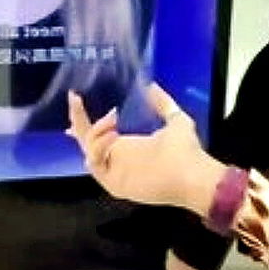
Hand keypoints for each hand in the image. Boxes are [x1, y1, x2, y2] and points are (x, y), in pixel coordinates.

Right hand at [67, 85, 223, 211]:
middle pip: (86, 140)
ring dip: (95, 131)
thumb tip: (152, 86)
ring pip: (88, 150)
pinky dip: (100, 147)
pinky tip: (113, 135)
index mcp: (126, 146)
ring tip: (112, 118)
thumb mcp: (175, 119)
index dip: (83, 117)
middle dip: (78, 119)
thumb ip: (163, 103)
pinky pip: (96, 164)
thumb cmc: (187, 152)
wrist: (193, 175)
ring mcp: (113, 172)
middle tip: (75, 99)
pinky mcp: (114, 183)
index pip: (97, 132)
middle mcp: (116, 158)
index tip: (76, 97)